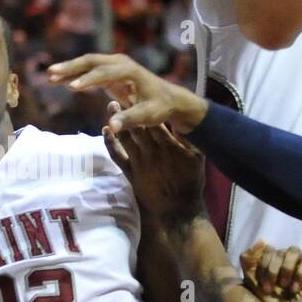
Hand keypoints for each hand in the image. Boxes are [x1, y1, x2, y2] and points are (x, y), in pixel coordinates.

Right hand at [48, 52, 207, 135]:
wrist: (169, 99)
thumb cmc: (159, 107)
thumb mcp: (147, 115)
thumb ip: (129, 119)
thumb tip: (111, 127)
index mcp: (129, 71)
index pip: (104, 73)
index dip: (87, 80)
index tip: (72, 88)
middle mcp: (120, 63)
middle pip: (91, 61)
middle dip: (71, 68)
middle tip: (52, 74)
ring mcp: (114, 65)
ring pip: (88, 63)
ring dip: (69, 69)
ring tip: (50, 76)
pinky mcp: (110, 72)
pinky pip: (89, 70)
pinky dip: (75, 74)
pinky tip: (60, 81)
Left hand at [104, 101, 203, 222]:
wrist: (178, 210)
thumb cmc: (190, 183)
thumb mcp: (197, 159)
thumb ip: (188, 140)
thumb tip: (182, 120)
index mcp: (170, 146)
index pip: (156, 121)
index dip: (146, 105)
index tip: (139, 90)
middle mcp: (153, 152)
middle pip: (138, 125)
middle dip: (129, 108)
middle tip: (120, 90)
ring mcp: (140, 163)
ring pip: (126, 138)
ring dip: (117, 121)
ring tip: (111, 104)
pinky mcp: (131, 174)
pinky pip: (117, 156)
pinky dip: (109, 143)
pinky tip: (104, 131)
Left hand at [239, 240, 301, 301]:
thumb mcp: (251, 285)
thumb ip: (249, 262)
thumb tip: (261, 240)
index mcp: (268, 264)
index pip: (265, 250)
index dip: (261, 264)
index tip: (260, 285)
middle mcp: (282, 263)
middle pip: (277, 250)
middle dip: (271, 269)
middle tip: (270, 289)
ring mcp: (298, 267)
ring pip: (293, 250)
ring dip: (285, 268)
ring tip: (283, 286)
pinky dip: (299, 275)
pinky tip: (295, 290)